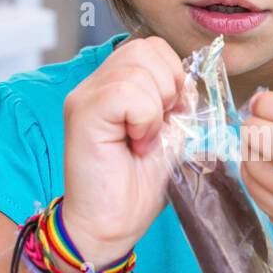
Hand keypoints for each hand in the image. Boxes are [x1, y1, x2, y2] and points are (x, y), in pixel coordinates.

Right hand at [61, 34, 186, 262]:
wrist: (111, 225)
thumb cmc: (135, 187)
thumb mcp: (168, 135)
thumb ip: (176, 103)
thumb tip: (190, 81)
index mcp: (114, 85)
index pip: (151, 47)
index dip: (173, 75)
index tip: (172, 116)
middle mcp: (94, 84)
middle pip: (145, 48)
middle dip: (168, 87)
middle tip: (159, 128)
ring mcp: (85, 96)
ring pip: (137, 69)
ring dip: (155, 108)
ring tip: (143, 140)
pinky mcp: (82, 112)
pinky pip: (126, 93)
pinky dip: (144, 118)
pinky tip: (136, 144)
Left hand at [239, 91, 272, 261]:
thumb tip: (260, 105)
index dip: (271, 103)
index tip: (259, 102)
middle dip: (254, 126)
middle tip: (251, 122)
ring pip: (261, 167)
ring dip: (248, 149)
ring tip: (254, 143)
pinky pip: (256, 191)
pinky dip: (250, 172)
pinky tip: (259, 164)